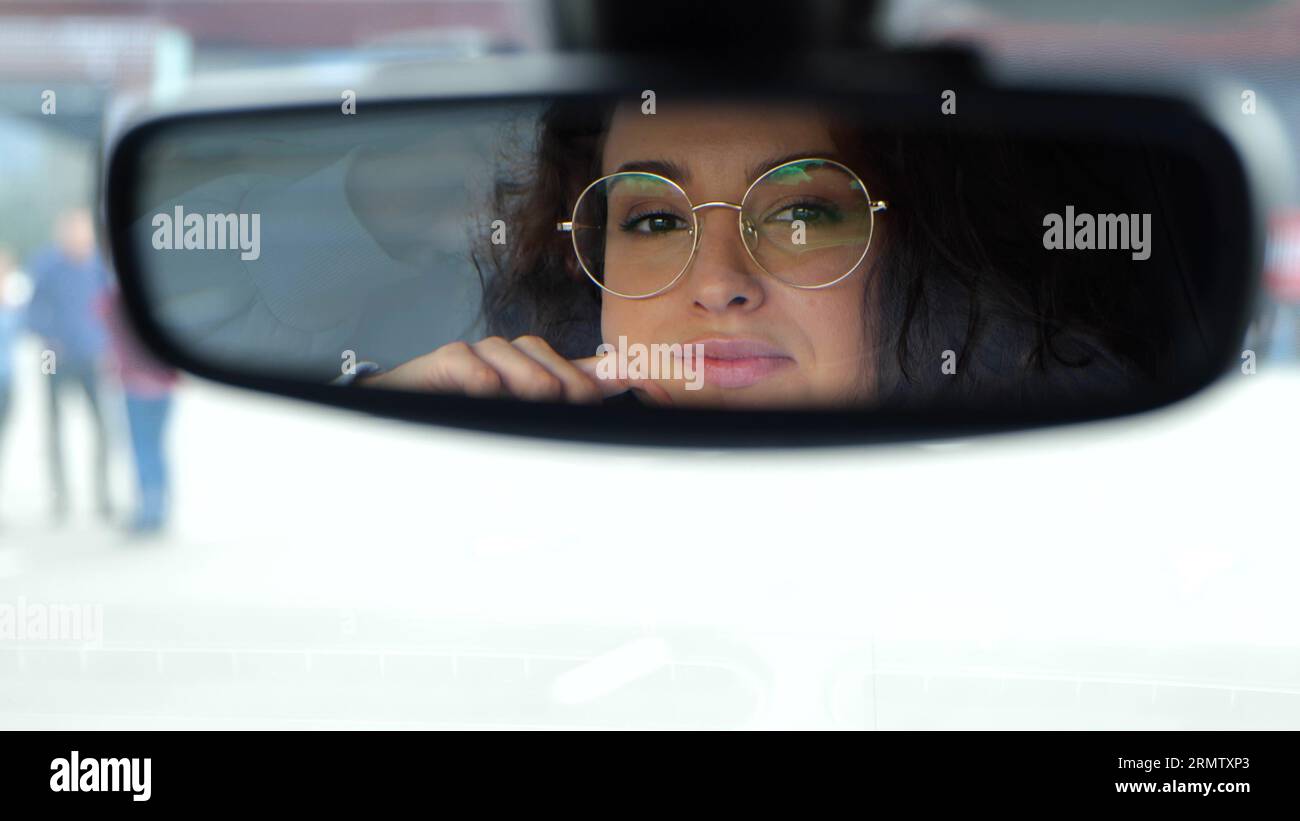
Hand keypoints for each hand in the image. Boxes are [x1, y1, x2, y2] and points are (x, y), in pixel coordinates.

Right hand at [359, 335, 672, 404]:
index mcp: (533, 379)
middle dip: (566, 387)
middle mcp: (510, 362)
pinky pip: (471, 363)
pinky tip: (485, 397)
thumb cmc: (461, 426)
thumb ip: (558, 422)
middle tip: (574, 409)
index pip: (581, 371)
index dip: (610, 371)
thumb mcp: (515, 430)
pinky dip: (482, 381)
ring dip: (529, 384)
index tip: (641, 376)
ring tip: (533, 406)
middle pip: (550, 360)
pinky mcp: (445, 361)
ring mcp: (478, 357)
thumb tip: (603, 417)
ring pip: (517, 358)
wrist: (397, 420)